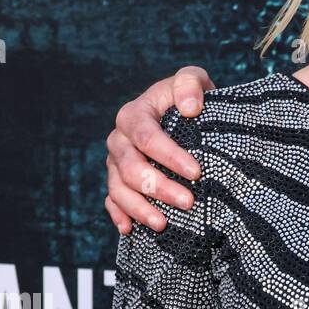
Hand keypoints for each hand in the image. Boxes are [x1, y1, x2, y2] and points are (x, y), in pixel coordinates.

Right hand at [104, 66, 214, 234]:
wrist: (186, 113)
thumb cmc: (190, 97)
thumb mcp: (193, 80)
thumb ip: (190, 83)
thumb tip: (190, 107)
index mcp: (134, 114)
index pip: (147, 137)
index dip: (170, 156)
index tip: (196, 172)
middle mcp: (120, 139)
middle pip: (131, 167)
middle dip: (158, 187)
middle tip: (188, 202)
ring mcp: (116, 162)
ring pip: (118, 188)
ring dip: (139, 208)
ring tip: (163, 224)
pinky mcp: (118, 180)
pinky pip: (111, 200)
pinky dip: (118, 214)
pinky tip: (130, 229)